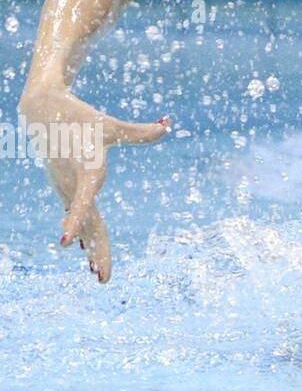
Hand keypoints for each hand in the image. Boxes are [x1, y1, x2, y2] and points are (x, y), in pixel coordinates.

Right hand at [18, 84, 168, 282]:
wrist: (43, 112)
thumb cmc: (81, 117)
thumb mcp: (111, 125)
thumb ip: (140, 131)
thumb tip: (169, 125)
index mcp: (84, 171)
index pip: (81, 201)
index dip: (74, 221)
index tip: (64, 243)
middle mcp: (73, 185)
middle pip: (88, 223)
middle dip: (97, 250)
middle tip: (104, 279)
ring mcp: (67, 189)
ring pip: (83, 223)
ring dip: (92, 247)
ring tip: (100, 274)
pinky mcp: (65, 188)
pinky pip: (78, 215)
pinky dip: (84, 233)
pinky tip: (87, 251)